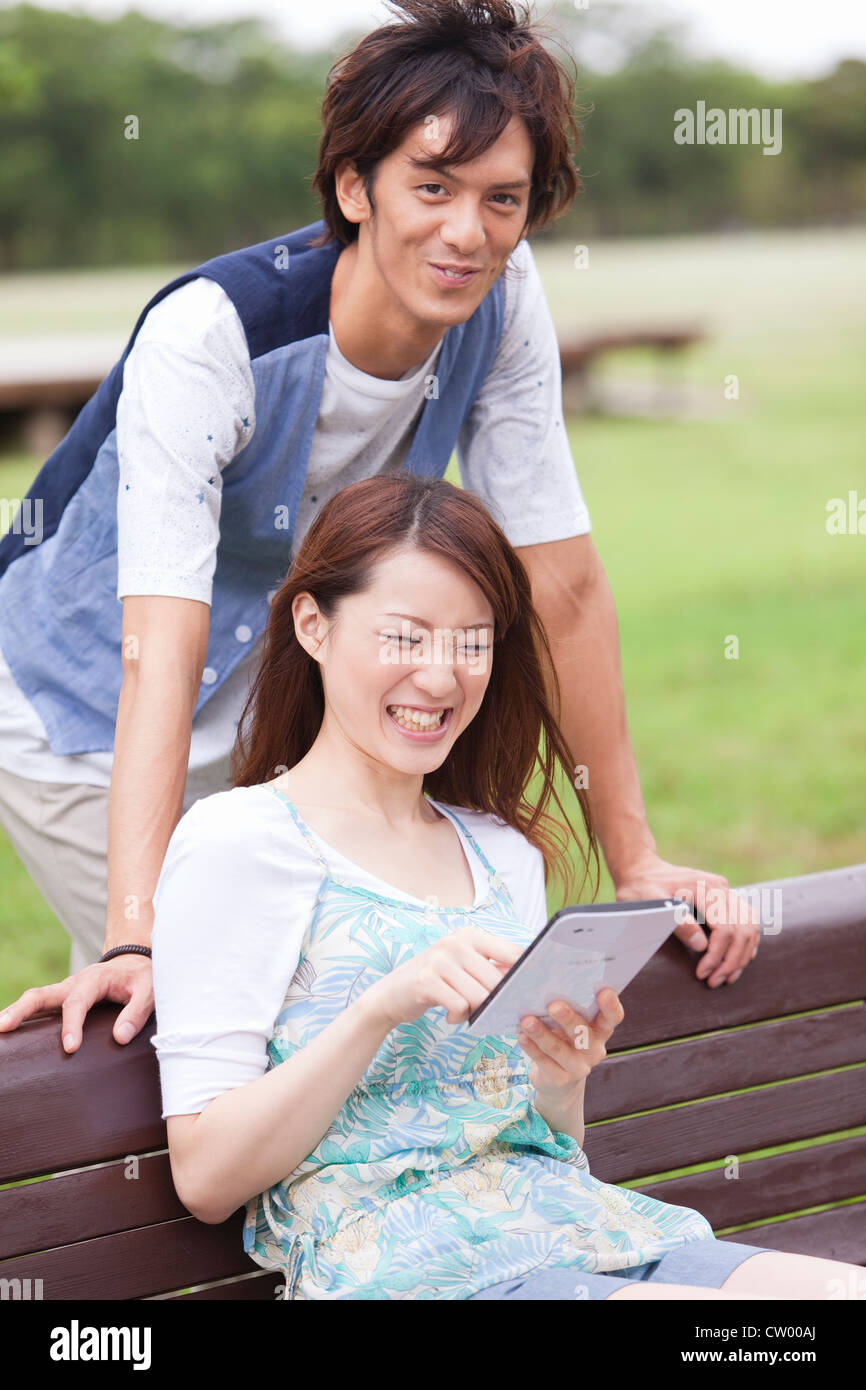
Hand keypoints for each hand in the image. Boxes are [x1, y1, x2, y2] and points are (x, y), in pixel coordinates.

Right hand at [0, 954, 153, 1051]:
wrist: (135, 961)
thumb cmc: (142, 978)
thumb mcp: (150, 990)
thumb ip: (137, 1012)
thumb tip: (119, 1038)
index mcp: (94, 980)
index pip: (77, 1003)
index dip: (72, 1025)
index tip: (70, 1048)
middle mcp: (73, 983)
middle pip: (41, 994)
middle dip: (21, 1010)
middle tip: (3, 1027)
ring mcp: (65, 992)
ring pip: (36, 999)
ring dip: (15, 1013)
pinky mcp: (63, 1000)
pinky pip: (41, 1008)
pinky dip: (25, 1019)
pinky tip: (13, 1036)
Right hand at [359, 924, 523, 1030]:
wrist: (391, 994)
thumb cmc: (435, 981)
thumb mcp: (463, 967)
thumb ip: (491, 969)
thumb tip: (527, 980)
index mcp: (470, 935)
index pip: (512, 952)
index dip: (527, 973)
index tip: (531, 990)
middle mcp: (455, 942)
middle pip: (497, 980)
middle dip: (496, 1001)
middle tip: (488, 1010)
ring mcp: (439, 960)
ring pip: (480, 996)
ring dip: (475, 1012)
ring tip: (463, 1011)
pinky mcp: (426, 981)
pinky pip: (460, 1007)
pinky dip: (458, 1018)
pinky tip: (449, 1016)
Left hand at [517, 988, 623, 1119]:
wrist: (558, 1081)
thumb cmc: (564, 1039)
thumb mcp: (571, 1025)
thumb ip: (568, 1008)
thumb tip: (546, 987)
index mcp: (601, 1030)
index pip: (613, 1017)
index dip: (611, 1005)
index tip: (603, 991)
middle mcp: (594, 1049)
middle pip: (583, 1033)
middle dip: (568, 1018)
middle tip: (553, 1005)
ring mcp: (578, 1067)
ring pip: (559, 1049)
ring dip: (541, 1033)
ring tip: (527, 1021)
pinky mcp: (560, 1079)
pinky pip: (544, 1061)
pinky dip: (531, 1047)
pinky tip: (521, 1036)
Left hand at [614, 854, 759, 987]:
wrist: (642, 871)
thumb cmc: (641, 889)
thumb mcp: (651, 904)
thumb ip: (677, 922)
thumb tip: (702, 945)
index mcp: (704, 887)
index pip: (724, 928)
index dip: (717, 956)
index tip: (702, 973)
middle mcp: (720, 887)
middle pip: (742, 929)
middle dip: (731, 960)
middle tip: (714, 981)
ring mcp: (725, 891)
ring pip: (750, 926)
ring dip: (742, 955)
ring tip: (727, 977)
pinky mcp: (725, 897)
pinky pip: (747, 921)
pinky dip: (746, 943)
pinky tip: (737, 960)